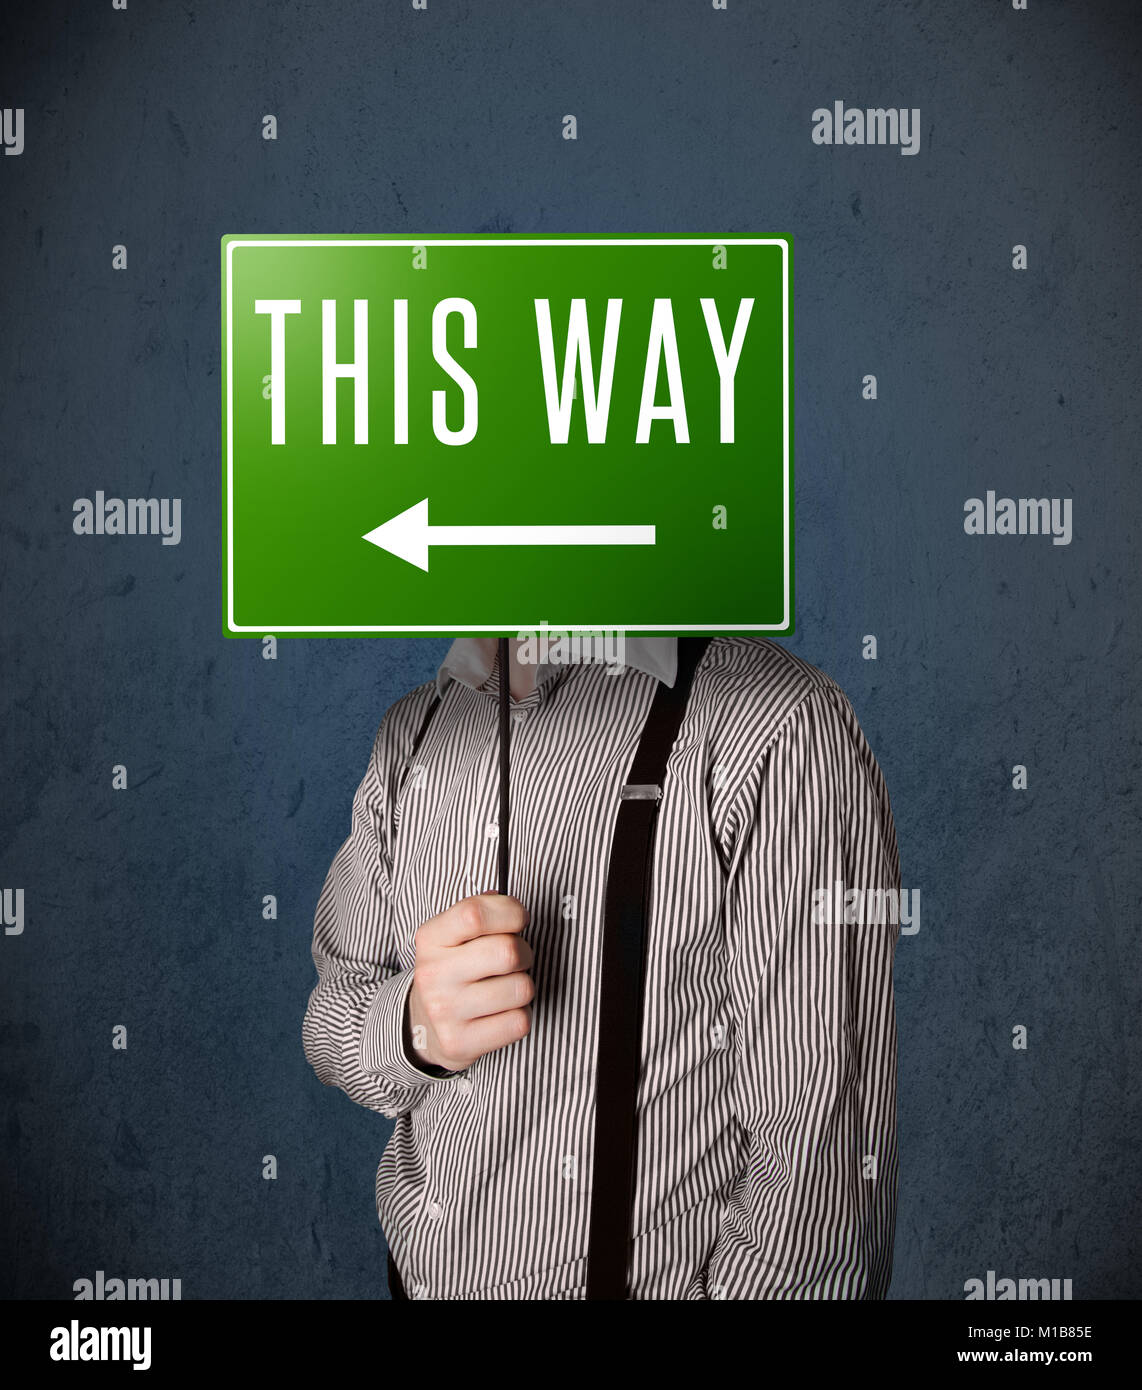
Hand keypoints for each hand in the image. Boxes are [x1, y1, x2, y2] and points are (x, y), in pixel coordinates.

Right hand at [405, 893, 533, 1072]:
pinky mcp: (459, 1043)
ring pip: (521, 988)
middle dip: (525, 952)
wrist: (423, 1025)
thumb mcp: (453, 936)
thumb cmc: (453, 970)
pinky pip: (519, 1022)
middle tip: (516, 959)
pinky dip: (519, 1016)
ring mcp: (445, 1011)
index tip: (518, 919)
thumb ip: (479, 913)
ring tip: (505, 987)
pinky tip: (500, 1013)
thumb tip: (508, 902)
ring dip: (523, 987)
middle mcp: (433, 974)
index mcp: (431, 939)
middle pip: (508, 952)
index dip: (511, 912)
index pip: (475, 913)